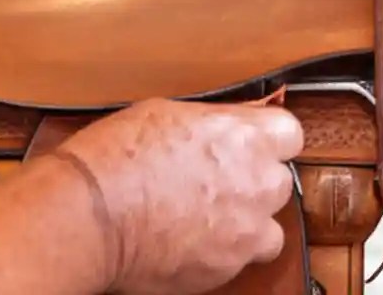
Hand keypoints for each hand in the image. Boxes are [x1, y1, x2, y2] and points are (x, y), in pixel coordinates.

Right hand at [57, 98, 302, 293]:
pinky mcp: (226, 269)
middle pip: (280, 182)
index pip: (291, 133)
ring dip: (246, 223)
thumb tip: (219, 128)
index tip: (251, 142)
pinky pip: (240, 260)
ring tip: (207, 218)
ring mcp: (245, 231)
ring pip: (269, 229)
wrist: (91, 215)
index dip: (268, 138)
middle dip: (254, 181)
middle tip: (218, 180)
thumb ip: (209, 124)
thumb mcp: (164, 114)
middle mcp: (256, 184)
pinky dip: (222, 253)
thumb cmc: (116, 159)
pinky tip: (190, 240)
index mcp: (245, 137)